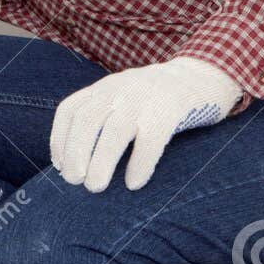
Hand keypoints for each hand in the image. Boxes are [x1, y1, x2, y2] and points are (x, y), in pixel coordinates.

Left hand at [50, 56, 241, 191]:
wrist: (204, 76)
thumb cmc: (159, 100)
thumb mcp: (125, 98)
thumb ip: (104, 118)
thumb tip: (80, 163)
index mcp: (105, 87)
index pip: (70, 110)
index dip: (59, 139)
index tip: (60, 166)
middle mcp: (121, 89)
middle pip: (88, 120)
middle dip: (75, 153)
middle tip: (74, 181)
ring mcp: (146, 98)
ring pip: (115, 131)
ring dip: (100, 162)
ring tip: (95, 187)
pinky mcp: (171, 110)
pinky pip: (151, 139)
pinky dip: (139, 163)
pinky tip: (134, 183)